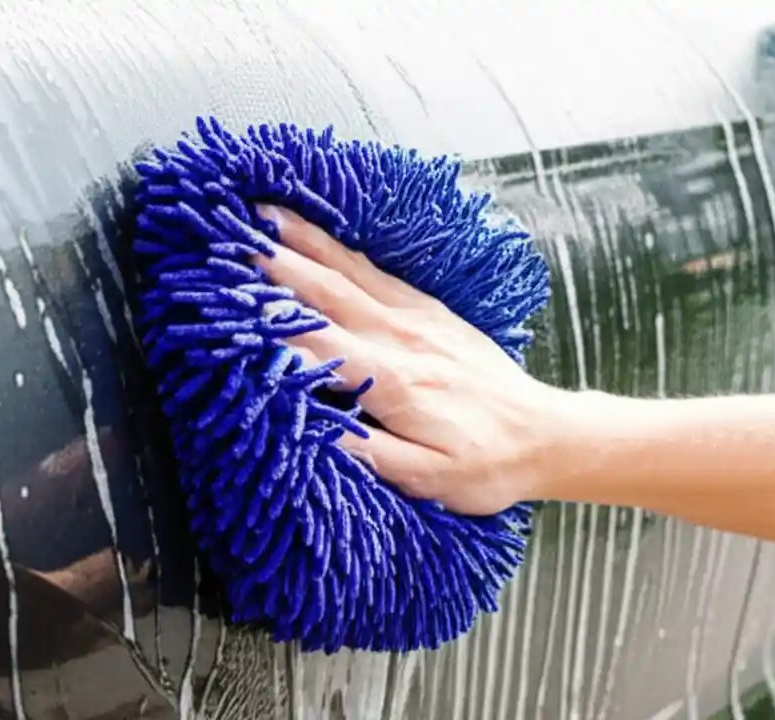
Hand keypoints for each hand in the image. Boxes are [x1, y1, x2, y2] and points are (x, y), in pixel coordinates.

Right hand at [255, 205, 566, 515]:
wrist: (546, 434)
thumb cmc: (487, 466)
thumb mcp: (428, 479)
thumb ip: (369, 452)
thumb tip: (312, 426)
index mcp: (397, 382)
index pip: (320, 343)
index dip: (272, 321)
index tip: (230, 298)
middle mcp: (404, 338)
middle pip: (326, 293)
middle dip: (275, 263)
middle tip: (229, 235)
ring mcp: (418, 317)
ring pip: (348, 271)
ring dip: (302, 240)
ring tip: (260, 212)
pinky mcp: (429, 310)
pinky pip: (375, 270)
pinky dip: (339, 246)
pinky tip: (316, 230)